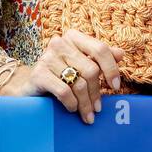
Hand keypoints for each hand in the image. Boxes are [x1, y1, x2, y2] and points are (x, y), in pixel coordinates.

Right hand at [0, 30, 123, 124]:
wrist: (30, 86)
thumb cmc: (61, 74)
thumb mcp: (82, 64)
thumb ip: (101, 58)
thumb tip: (121, 54)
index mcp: (74, 37)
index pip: (100, 50)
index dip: (111, 69)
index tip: (115, 86)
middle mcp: (60, 43)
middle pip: (91, 70)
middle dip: (96, 93)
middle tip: (97, 109)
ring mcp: (47, 58)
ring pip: (78, 83)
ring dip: (85, 103)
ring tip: (88, 114)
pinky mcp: (38, 74)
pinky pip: (64, 92)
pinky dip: (71, 103)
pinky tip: (72, 109)